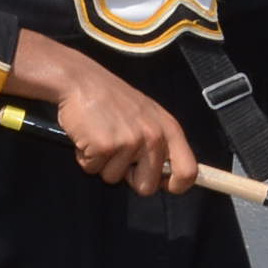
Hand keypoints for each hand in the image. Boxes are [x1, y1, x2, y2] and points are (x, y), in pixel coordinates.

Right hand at [11, 30, 192, 194]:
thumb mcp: (148, 115)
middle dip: (128, 178)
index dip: (176, 185)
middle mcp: (153, 137)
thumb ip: (159, 141)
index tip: (162, 184)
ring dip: (102, 163)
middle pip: (147, 186)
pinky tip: (86, 136)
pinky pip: (91, 169)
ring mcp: (129, 142)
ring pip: (114, 178)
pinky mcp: (104, 146)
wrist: (80, 81)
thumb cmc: (111, 98)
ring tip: (99, 136)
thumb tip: (164, 175)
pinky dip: (84, 157)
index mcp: (169, 129)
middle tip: (117, 156)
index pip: (188, 171)